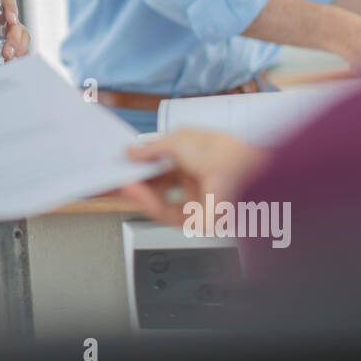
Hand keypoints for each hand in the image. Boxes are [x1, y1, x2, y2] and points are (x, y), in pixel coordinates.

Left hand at [0, 0, 31, 62]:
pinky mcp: (12, 43)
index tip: (11, 20)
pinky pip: (21, 48)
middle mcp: (4, 16)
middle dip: (15, 39)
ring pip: (22, 37)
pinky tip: (14, 65)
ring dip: (19, 50)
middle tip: (7, 53)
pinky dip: (20, 57)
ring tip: (10, 62)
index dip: (12, 7)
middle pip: (16, 24)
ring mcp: (10, 30)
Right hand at [110, 130, 266, 225]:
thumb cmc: (224, 154)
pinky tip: (133, 191)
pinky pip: (164, 212)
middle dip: (135, 179)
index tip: (124, 160)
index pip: (164, 158)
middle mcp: (198, 177)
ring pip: (158, 199)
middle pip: (158, 181)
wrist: (247, 178)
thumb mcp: (179, 140)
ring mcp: (196, 199)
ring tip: (118, 183)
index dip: (143, 160)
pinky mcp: (194, 221)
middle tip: (113, 176)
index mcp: (199, 155)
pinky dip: (146, 202)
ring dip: (137, 191)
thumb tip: (132, 151)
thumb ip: (152, 148)